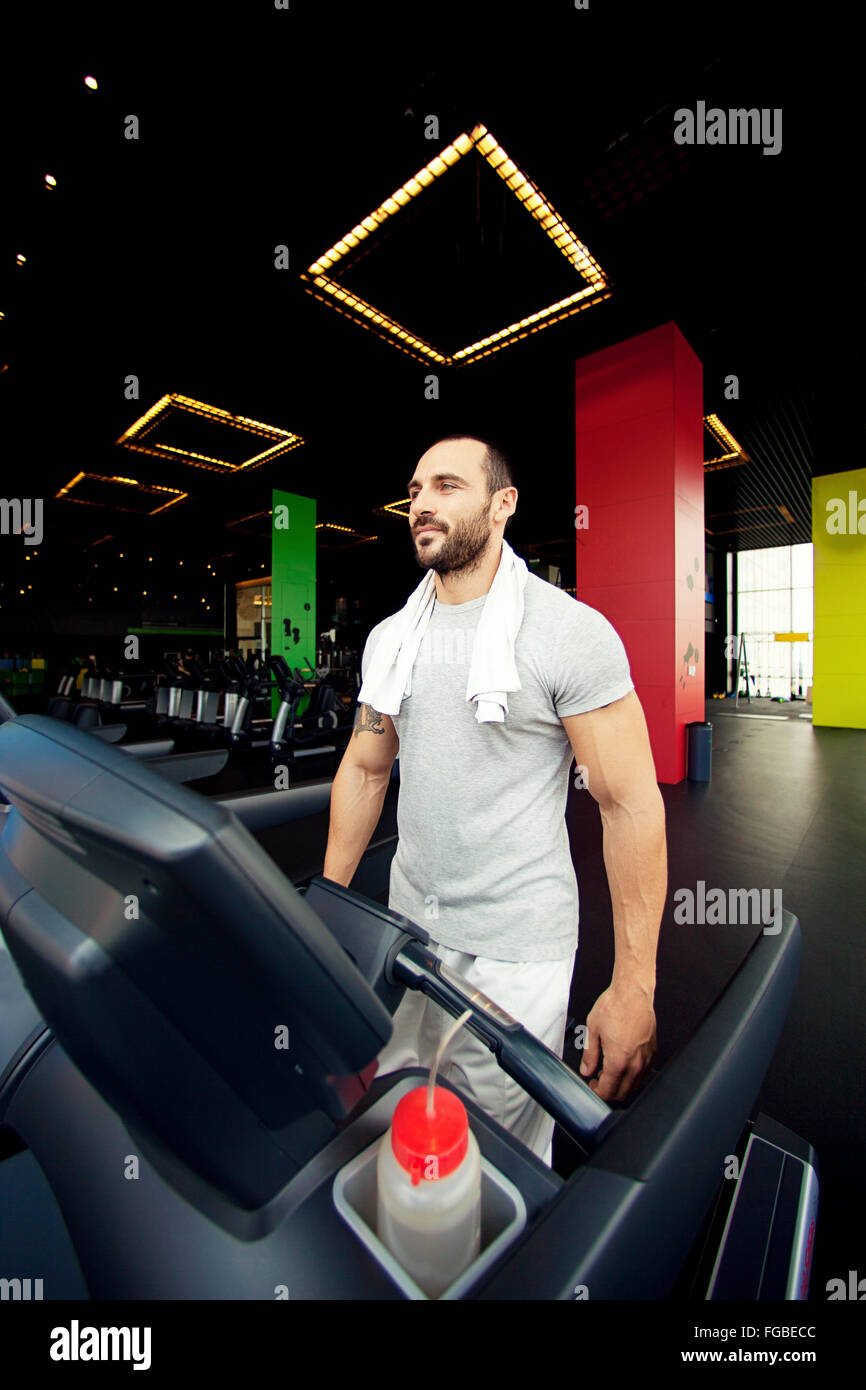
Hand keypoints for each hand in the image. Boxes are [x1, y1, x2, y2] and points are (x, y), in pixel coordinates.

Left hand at [579, 982, 656, 1102]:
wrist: (633, 993)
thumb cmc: (615, 1006)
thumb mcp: (593, 1030)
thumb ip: (589, 1055)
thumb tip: (586, 1069)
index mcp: (618, 1060)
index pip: (608, 1091)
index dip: (597, 1092)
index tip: (592, 1085)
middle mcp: (635, 1063)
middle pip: (623, 1093)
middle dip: (609, 1091)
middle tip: (598, 1079)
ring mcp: (646, 1059)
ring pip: (634, 1086)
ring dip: (621, 1084)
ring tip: (609, 1069)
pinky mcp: (652, 1052)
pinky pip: (643, 1073)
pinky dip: (632, 1075)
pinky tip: (623, 1063)